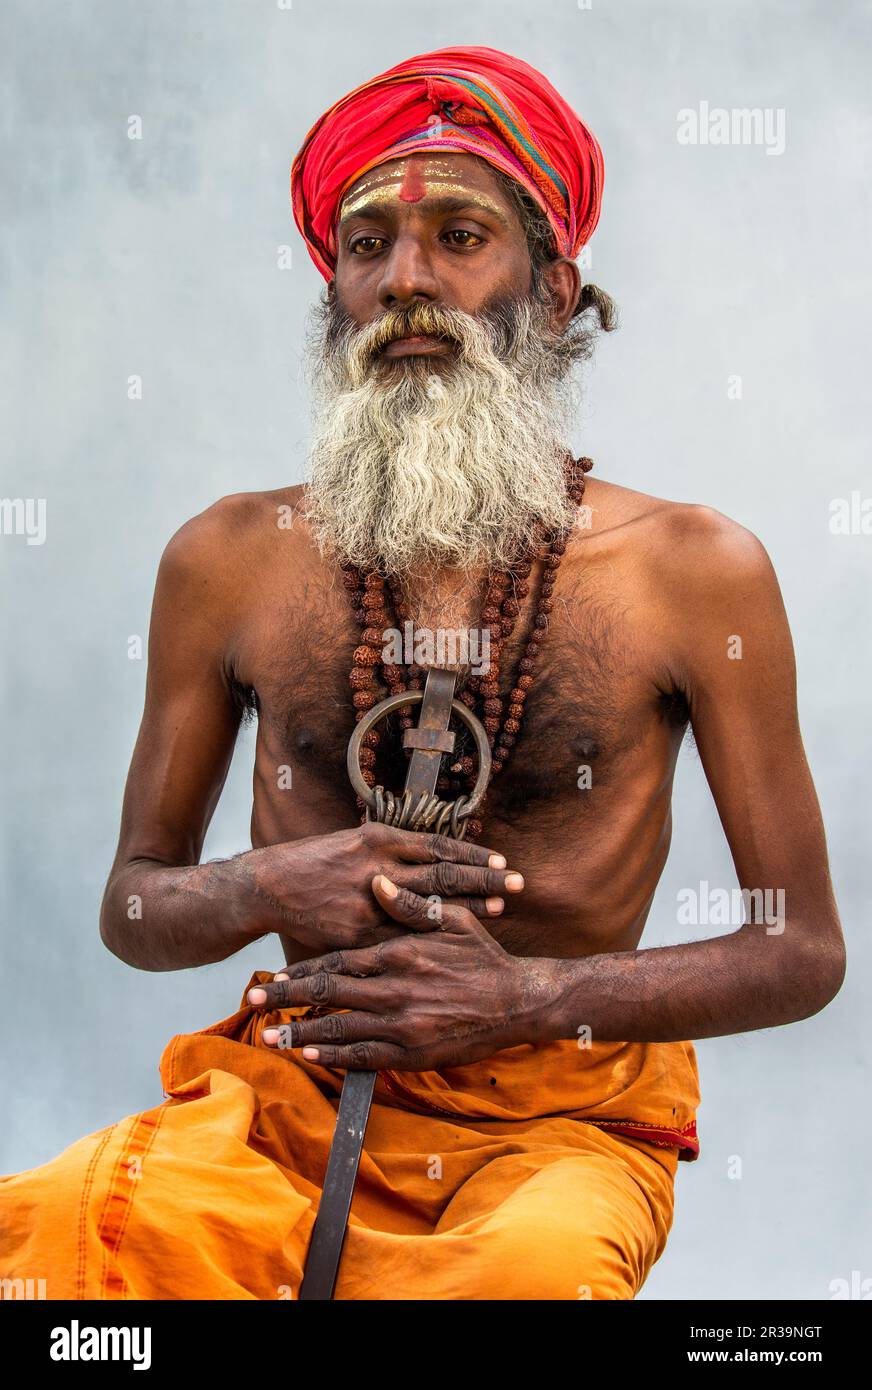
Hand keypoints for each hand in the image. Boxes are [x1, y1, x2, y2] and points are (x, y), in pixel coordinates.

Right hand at [240, 822, 523, 952]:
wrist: (268, 887)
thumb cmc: (312, 863)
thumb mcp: (353, 844)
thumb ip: (391, 852)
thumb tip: (431, 854)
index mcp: (379, 840)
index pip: (438, 846)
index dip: (473, 854)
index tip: (502, 861)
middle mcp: (379, 865)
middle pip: (444, 872)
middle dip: (484, 878)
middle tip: (520, 883)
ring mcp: (370, 900)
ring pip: (431, 903)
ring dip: (468, 905)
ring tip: (500, 908)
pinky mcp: (359, 931)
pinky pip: (402, 933)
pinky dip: (431, 935)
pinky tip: (455, 938)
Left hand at [248, 873, 557, 1069]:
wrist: (516, 1001)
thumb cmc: (483, 958)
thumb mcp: (450, 920)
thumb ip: (410, 904)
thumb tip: (378, 881)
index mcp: (398, 954)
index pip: (337, 962)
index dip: (302, 969)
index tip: (273, 974)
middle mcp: (393, 990)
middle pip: (328, 994)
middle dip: (287, 1000)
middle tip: (253, 1004)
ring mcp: (400, 1025)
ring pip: (339, 1029)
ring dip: (301, 1033)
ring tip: (271, 1036)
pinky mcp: (412, 1052)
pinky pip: (364, 1056)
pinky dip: (336, 1056)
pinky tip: (312, 1055)